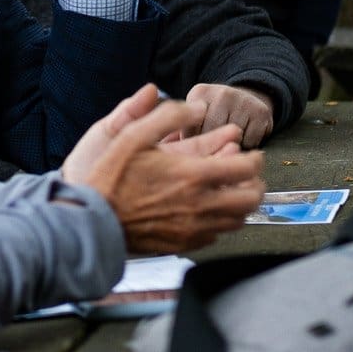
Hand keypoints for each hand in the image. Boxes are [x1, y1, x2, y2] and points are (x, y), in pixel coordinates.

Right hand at [61, 86, 265, 253]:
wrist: (96, 220)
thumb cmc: (113, 176)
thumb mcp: (134, 134)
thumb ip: (169, 115)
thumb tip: (198, 107)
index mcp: (194, 175)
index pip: (247, 169)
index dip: (255, 159)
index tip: (251, 154)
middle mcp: (201, 205)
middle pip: (251, 200)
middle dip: (257, 184)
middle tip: (249, 176)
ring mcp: (194, 229)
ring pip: (238, 220)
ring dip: (241, 205)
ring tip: (233, 192)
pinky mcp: (185, 244)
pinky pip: (217, 235)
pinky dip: (221, 221)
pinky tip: (209, 211)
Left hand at [185, 83, 275, 147]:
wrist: (248, 96)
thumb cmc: (215, 113)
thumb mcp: (195, 114)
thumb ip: (177, 131)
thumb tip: (168, 150)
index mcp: (199, 93)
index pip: (190, 129)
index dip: (192, 145)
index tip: (195, 149)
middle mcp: (221, 93)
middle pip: (211, 134)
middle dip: (212, 148)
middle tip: (214, 151)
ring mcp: (243, 101)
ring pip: (232, 140)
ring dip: (230, 148)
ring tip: (229, 142)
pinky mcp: (261, 112)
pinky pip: (250, 142)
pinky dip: (248, 145)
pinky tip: (245, 137)